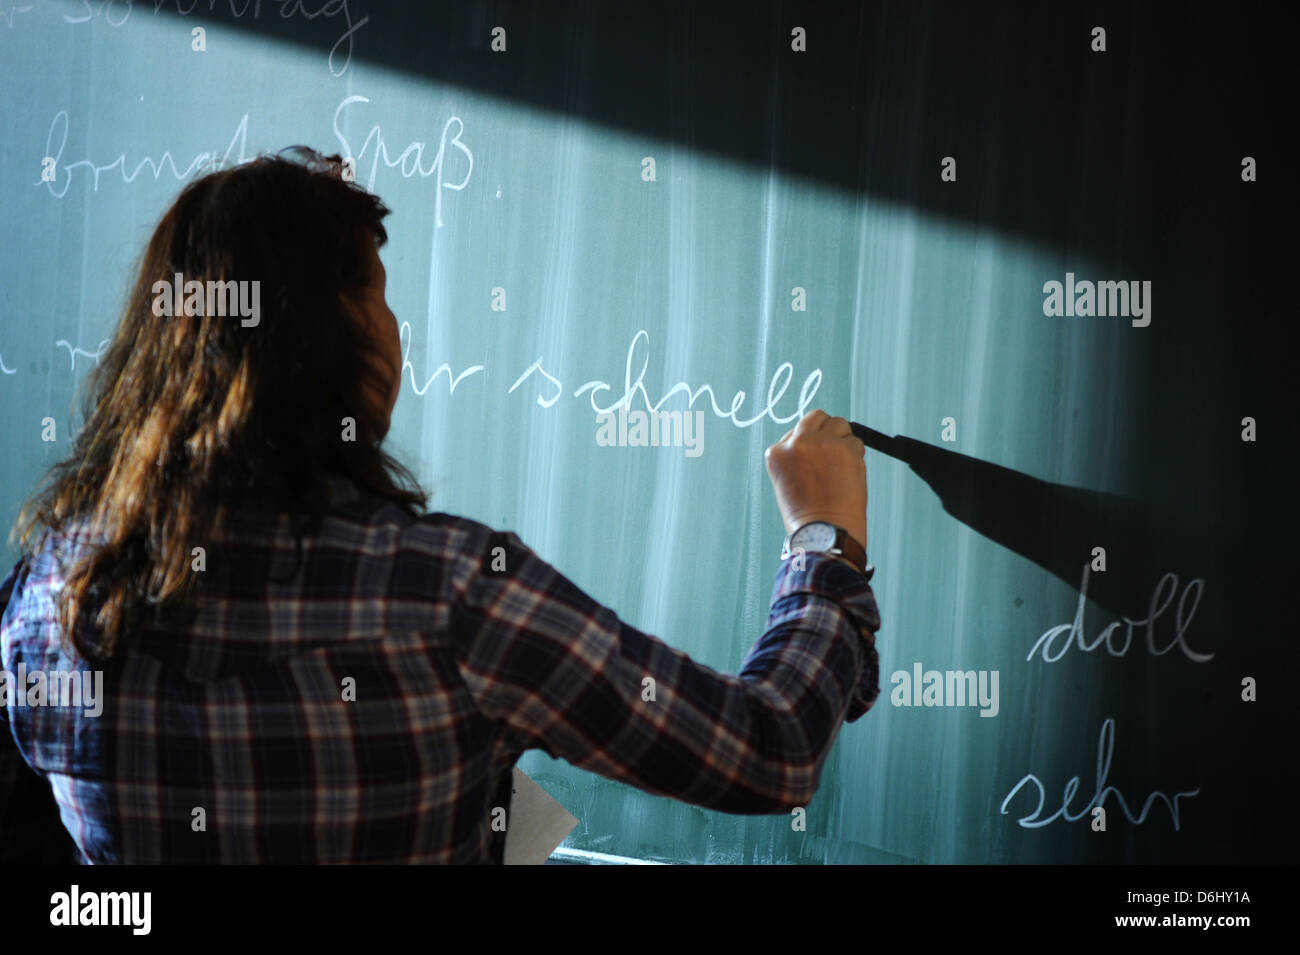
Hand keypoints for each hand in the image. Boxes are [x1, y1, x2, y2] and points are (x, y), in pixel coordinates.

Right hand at [764, 409, 867, 550]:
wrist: (825, 531)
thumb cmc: (808, 515)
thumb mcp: (787, 482)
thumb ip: (798, 457)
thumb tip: (819, 438)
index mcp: (777, 453)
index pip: (797, 432)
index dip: (810, 445)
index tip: (815, 461)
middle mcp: (797, 443)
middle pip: (817, 417)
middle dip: (826, 430)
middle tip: (833, 452)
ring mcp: (822, 443)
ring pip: (840, 424)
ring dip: (843, 441)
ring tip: (840, 467)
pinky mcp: (845, 448)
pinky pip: (856, 442)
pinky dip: (856, 456)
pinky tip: (849, 475)